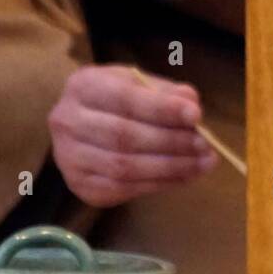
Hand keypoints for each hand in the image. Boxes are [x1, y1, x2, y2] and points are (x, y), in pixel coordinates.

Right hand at [49, 65, 217, 206]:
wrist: (81, 126)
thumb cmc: (115, 100)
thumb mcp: (138, 84)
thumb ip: (165, 92)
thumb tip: (191, 104)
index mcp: (82, 86)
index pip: (125, 98)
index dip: (162, 109)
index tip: (195, 116)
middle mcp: (67, 121)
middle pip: (124, 136)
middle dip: (171, 143)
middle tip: (205, 145)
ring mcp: (69, 157)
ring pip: (125, 167)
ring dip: (171, 168)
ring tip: (203, 164)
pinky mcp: (81, 185)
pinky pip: (125, 189)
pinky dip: (159, 184)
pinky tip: (184, 176)